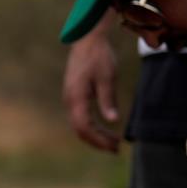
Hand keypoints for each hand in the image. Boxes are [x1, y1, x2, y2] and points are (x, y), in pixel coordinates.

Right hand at [62, 22, 121, 152]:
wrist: (87, 38)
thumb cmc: (98, 55)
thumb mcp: (107, 76)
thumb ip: (108, 99)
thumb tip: (113, 120)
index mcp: (76, 98)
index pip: (84, 128)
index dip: (99, 140)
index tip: (114, 146)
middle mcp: (70, 101)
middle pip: (80, 130)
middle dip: (98, 141)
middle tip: (116, 148)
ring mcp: (70, 99)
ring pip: (79, 125)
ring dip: (96, 135)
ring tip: (113, 140)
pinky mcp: (74, 95)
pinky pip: (80, 117)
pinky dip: (92, 126)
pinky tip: (104, 127)